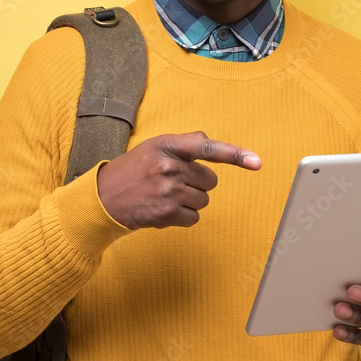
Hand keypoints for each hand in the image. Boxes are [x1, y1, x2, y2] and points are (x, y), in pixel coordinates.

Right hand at [96, 131, 260, 228]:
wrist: (103, 198)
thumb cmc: (133, 169)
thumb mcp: (154, 146)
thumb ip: (184, 143)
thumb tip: (209, 143)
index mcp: (168, 145)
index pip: (207, 148)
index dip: (235, 155)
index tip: (256, 162)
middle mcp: (169, 167)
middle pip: (210, 180)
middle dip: (197, 183)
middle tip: (173, 182)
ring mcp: (168, 192)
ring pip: (204, 200)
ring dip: (190, 200)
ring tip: (165, 196)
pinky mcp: (166, 214)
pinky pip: (194, 217)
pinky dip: (183, 216)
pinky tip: (164, 209)